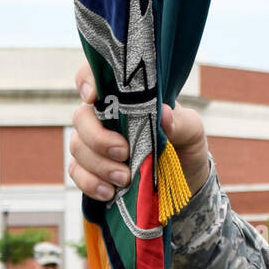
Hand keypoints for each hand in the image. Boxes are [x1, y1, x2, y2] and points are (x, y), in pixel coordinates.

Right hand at [68, 63, 210, 201]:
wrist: (183, 184)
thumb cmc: (184, 147)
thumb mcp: (192, 132)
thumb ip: (180, 122)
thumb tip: (164, 114)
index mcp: (125, 99)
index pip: (95, 76)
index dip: (87, 81)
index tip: (93, 97)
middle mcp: (104, 117)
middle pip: (81, 117)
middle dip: (98, 138)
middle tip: (124, 153)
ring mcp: (93, 144)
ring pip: (77, 146)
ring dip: (99, 165)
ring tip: (124, 178)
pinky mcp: (90, 169)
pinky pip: (76, 172)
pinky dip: (90, 183)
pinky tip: (109, 192)